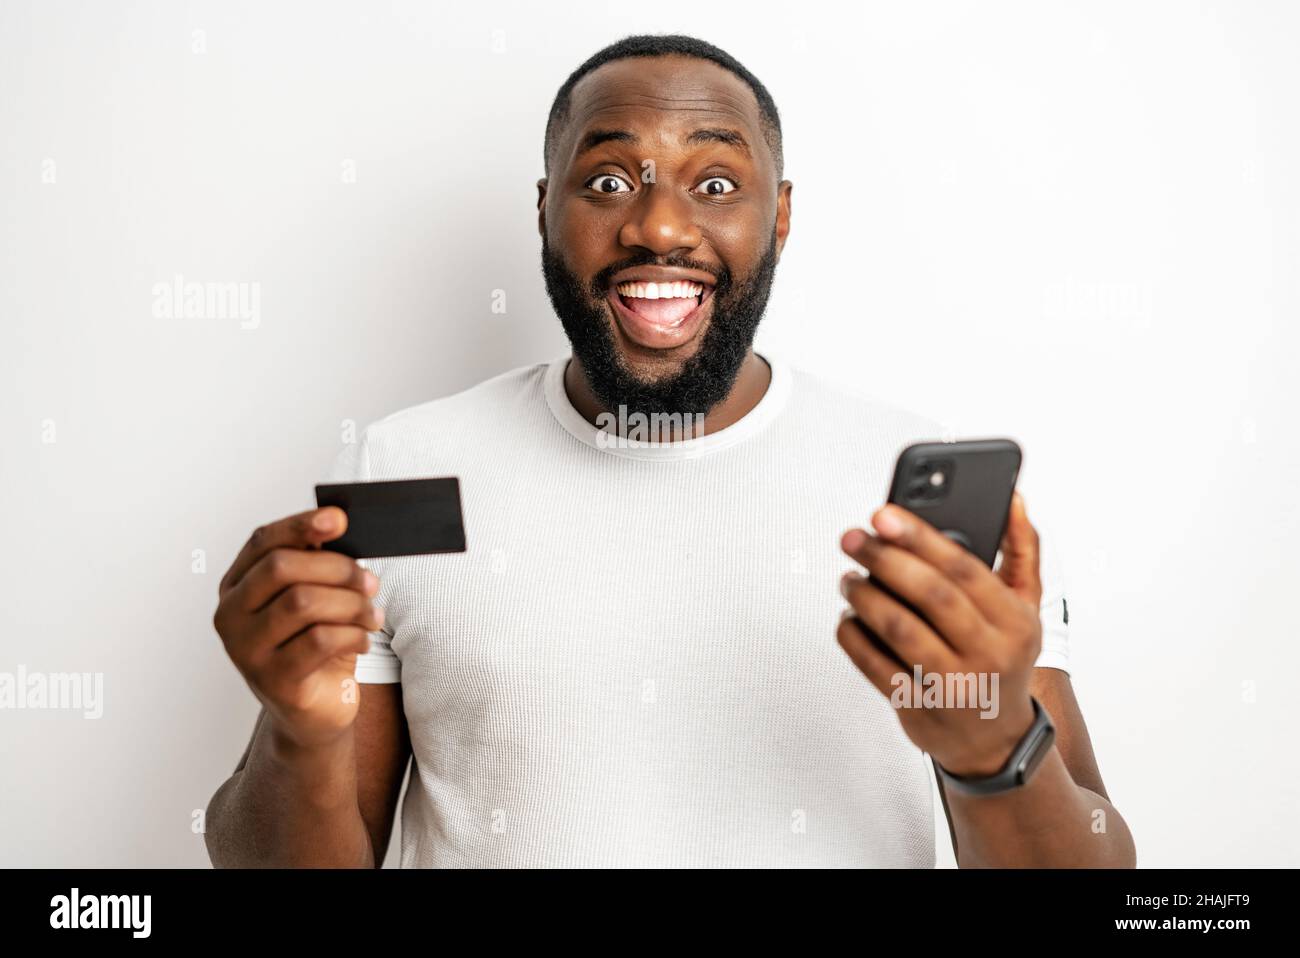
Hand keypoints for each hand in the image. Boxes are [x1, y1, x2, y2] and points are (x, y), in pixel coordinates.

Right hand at [213, 507, 383, 749]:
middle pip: (282, 567)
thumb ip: (318, 564)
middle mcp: (231, 615)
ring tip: (372, 615)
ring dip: (351, 603)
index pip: (263, 541)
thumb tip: (339, 526)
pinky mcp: (272, 679)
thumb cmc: (315, 645)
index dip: (301, 525)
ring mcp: (246, 649)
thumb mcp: (315, 598)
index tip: (339, 519)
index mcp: (237, 585)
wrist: (315, 710)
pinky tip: (362, 640)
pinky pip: (320, 640)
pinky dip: (353, 634)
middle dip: (338, 568)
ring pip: (304, 602)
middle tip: (371, 581)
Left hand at [836, 493, 1043, 776]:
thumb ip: (1022, 550)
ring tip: (848, 579)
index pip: (965, 569)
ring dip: (865, 597)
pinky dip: (854, 638)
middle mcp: (988, 653)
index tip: (884, 515)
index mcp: (1015, 621)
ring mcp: (954, 686)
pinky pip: (875, 666)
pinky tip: (848, 619)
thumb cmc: (1004, 659)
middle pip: (930, 596)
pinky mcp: (919, 709)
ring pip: (900, 630)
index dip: (921, 537)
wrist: (996, 740)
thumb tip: (1013, 499)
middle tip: (853, 538)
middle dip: (884, 559)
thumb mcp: (1026, 608)